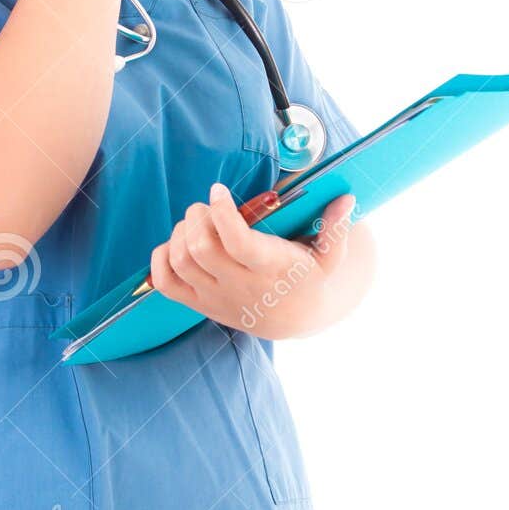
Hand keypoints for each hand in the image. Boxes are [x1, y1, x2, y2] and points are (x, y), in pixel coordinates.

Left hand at [148, 183, 358, 339]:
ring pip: (180, 261)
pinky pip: (165, 283)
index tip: (219, 190)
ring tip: (196, 221)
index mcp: (269, 269)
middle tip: (208, 205)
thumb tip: (347, 199)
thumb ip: (336, 229)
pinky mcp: (198, 304)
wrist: (292, 319)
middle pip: (200, 249)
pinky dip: (160, 257)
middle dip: (196, 216)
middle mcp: (238, 285)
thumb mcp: (330, 257)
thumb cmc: (309, 279)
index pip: (237, 241)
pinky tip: (177, 241)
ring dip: (180, 232)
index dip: (222, 212)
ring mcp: (214, 297)